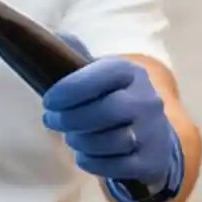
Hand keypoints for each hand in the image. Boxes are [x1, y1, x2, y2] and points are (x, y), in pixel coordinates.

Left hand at [42, 53, 182, 199]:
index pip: (102, 75)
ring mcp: (153, 132)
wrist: (151, 134)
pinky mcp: (152, 161)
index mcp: (130, 73)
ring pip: (110, 141)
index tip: (48, 101)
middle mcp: (146, 100)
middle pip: (106, 111)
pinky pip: (117, 166)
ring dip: (80, 141)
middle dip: (70, 119)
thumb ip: (75, 57)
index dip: (71, 89)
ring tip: (71, 137)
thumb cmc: (111, 100)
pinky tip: (85, 155)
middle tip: (51, 121)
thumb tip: (55, 35)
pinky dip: (93, 162)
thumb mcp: (97, 74)